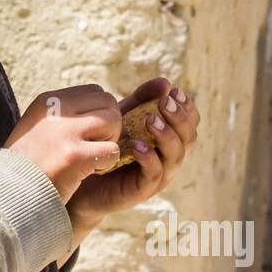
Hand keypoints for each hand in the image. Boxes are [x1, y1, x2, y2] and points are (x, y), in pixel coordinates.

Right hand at [2, 84, 124, 202]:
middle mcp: (56, 109)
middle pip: (109, 103)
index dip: (100, 113)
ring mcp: (65, 132)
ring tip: (90, 158)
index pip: (95, 92)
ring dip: (110, 142)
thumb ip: (64, 114)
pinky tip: (86, 172)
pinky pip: (112, 151)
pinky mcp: (74, 155)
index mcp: (48, 100)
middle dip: (110, 126)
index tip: (88, 134)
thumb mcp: (39, 126)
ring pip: (114, 122)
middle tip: (93, 147)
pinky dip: (106, 164)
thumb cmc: (27, 163)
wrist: (9, 192)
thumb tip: (105, 104)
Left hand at [65, 78, 199, 226]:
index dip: (187, 108)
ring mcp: (159, 175)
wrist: (82, 178)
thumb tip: (164, 81)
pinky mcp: (143, 189)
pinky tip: (137, 145)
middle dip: (179, 118)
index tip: (175, 92)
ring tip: (151, 120)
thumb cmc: (106, 145)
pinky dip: (149, 158)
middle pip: (188, 138)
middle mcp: (168, 157)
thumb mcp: (122, 118)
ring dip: (166, 135)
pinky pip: (155, 174)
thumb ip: (141, 101)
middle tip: (165, 103)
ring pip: (175, 156)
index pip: (189, 123)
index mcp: (168, 139)